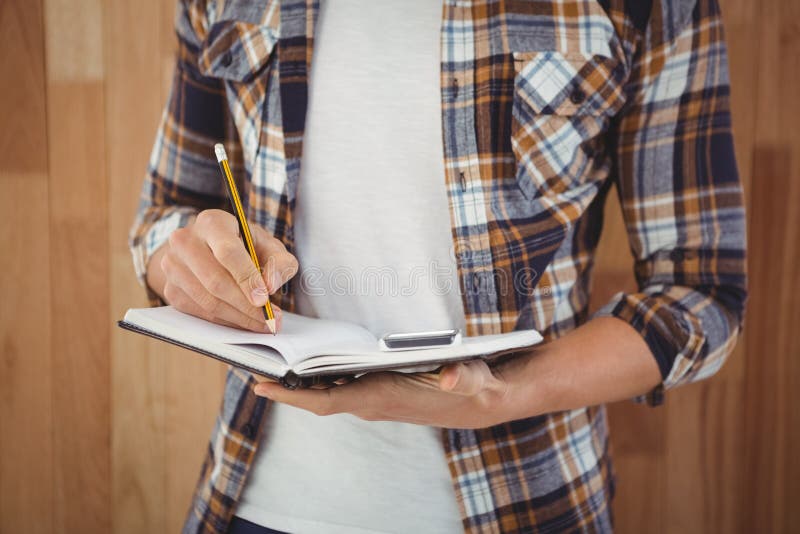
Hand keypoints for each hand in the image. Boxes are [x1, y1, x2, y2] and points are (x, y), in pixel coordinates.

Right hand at [147, 209, 297, 331]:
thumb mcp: (269, 246)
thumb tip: (271, 286)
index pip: (227, 251)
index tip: (264, 299)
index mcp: (212, 222)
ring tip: (263, 323)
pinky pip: (199, 312)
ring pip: (207, 300)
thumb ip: (280, 262)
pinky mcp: (170, 288)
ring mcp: (172, 265)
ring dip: (238, 317)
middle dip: (246, 305)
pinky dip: (225, 321)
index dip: (246, 278)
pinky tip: (244, 321)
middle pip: (215, 280)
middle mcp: (185, 240)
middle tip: (270, 318)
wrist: (210, 248)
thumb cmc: (245, 246)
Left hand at [253, 360, 513, 428]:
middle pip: (316, 397)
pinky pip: (337, 388)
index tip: (261, 386)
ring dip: (296, 383)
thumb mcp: (468, 378)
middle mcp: (370, 401)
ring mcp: (371, 398)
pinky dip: (316, 379)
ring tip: (266, 362)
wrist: (479, 402)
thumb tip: (449, 377)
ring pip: (324, 393)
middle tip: (248, 366)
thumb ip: (459, 377)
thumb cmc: (468, 386)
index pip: (327, 400)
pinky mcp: (376, 393)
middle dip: (282, 387)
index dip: (293, 395)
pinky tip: (305, 364)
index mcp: (381, 397)